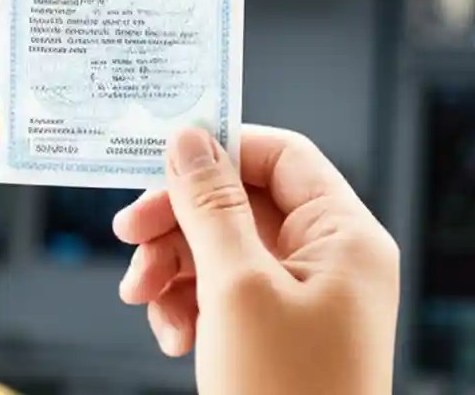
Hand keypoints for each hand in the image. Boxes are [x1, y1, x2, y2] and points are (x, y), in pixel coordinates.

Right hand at [113, 126, 399, 394]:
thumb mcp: (237, 290)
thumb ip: (210, 207)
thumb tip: (189, 140)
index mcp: (345, 238)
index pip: (281, 156)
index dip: (219, 150)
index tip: (158, 161)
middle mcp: (329, 262)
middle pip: (241, 203)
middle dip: (180, 221)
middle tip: (130, 236)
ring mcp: (303, 301)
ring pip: (222, 249)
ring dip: (173, 268)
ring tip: (145, 301)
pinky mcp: (275, 335)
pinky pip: (222, 294)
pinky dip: (187, 306)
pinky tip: (173, 336)